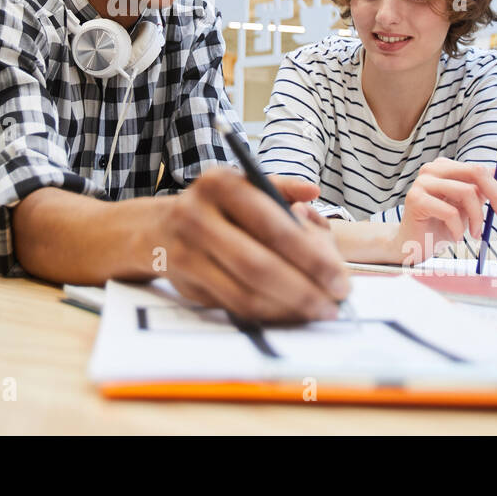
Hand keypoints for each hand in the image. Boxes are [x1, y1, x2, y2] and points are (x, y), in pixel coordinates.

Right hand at [151, 167, 348, 322]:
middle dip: (305, 288)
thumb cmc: (214, 208)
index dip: (311, 256)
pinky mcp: (184, 280)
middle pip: (260, 264)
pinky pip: (234, 304)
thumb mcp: (242, 186)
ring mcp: (187, 250)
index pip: (273, 225)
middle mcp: (198, 214)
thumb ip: (279, 188)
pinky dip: (267, 312)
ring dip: (289, 306)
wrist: (156, 229)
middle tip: (335, 302)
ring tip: (318, 309)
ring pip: (246, 290)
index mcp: (220, 183)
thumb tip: (313, 192)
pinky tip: (289, 312)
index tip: (340, 277)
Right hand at [394, 157, 496, 264]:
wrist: (413, 244)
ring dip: (477, 218)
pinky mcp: (415, 199)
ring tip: (474, 235)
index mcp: (446, 167)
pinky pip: (450, 212)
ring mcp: (422, 182)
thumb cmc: (441, 226)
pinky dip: (459, 229)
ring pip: (466, 192)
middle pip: (476, 172)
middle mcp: (433, 169)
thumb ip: (481, 193)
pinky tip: (456, 237)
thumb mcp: (467, 209)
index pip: (481, 171)